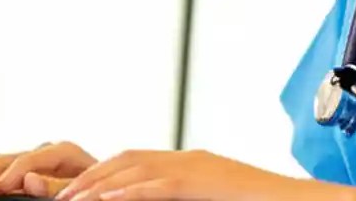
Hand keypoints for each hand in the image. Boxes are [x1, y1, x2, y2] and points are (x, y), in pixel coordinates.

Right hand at [0, 141, 98, 194]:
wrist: (109, 189)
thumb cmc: (100, 191)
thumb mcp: (83, 188)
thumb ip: (57, 185)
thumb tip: (29, 179)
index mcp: (64, 152)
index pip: (27, 161)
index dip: (7, 176)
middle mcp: (48, 151)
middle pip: (7, 158)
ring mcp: (37, 160)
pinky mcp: (29, 170)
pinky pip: (0, 169)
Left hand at [55, 149, 300, 200]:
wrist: (294, 199)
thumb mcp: (213, 196)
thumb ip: (186, 197)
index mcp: (188, 163)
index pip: (132, 161)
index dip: (101, 173)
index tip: (74, 190)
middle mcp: (187, 159)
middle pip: (125, 161)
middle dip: (90, 177)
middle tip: (60, 195)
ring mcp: (195, 168)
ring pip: (134, 171)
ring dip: (97, 186)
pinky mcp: (202, 182)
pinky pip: (158, 187)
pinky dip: (128, 193)